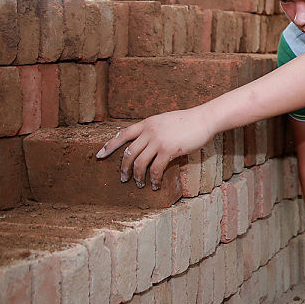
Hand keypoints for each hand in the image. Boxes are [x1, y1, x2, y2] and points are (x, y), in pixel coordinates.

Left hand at [96, 108, 213, 189]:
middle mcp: (149, 131)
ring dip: (137, 176)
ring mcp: (158, 141)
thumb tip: (145, 142)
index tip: (99, 155)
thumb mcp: (165, 121)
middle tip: (123, 178)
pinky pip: (156, 168)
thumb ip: (153, 129)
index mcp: (147, 123)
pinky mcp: (169, 150)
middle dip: (123, 168)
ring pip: (139, 163)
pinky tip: (155, 184)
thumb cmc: (189, 121)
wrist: (205, 119)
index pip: (122, 134)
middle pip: (128, 153)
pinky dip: (153, 179)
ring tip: (138, 184)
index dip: (109, 146)